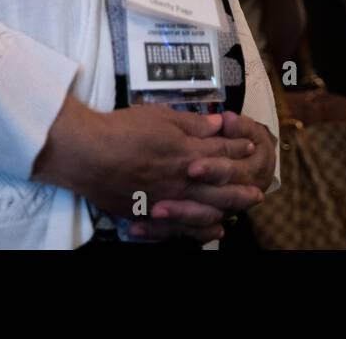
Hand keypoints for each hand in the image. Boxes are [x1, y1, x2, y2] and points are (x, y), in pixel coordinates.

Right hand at [31, 98, 258, 241]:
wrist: (87, 154)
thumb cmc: (121, 129)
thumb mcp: (160, 116)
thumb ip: (191, 123)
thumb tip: (216, 124)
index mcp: (186, 150)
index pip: (221, 151)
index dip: (238, 149)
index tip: (251, 148)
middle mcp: (181, 178)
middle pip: (220, 185)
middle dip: (242, 186)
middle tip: (259, 191)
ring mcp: (166, 198)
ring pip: (206, 209)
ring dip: (227, 209)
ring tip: (241, 211)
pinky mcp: (149, 212)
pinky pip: (181, 226)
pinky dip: (199, 230)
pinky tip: (210, 231)